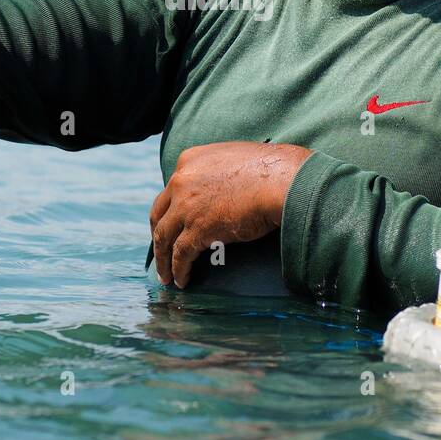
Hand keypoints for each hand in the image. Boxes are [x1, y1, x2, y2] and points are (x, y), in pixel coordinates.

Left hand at [150, 141, 311, 288]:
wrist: (281, 180)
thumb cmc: (270, 169)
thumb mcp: (232, 158)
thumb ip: (217, 171)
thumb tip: (220, 189)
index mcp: (189, 160)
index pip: (171, 188)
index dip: (169, 209)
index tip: (171, 222)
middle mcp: (181, 181)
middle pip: (159, 214)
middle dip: (158, 235)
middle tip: (161, 250)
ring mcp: (186, 206)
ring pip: (163, 237)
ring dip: (163, 260)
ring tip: (166, 276)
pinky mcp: (197, 229)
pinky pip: (181, 255)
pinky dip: (179, 270)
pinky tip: (182, 281)